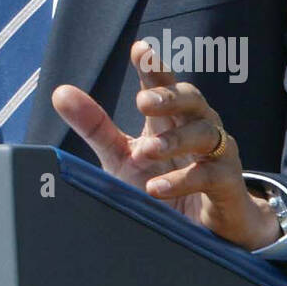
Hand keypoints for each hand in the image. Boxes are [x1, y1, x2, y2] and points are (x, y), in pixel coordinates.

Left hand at [51, 39, 279, 250]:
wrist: (202, 236)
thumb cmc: (162, 187)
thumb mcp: (121, 157)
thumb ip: (94, 127)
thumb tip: (59, 92)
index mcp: (169, 118)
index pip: (162, 83)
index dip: (152, 66)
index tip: (140, 49)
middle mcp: (196, 128)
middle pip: (191, 98)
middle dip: (169, 96)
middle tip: (142, 101)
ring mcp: (216, 155)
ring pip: (203, 133)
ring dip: (174, 140)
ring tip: (147, 150)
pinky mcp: (227, 185)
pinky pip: (210, 175)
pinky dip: (183, 180)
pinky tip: (157, 189)